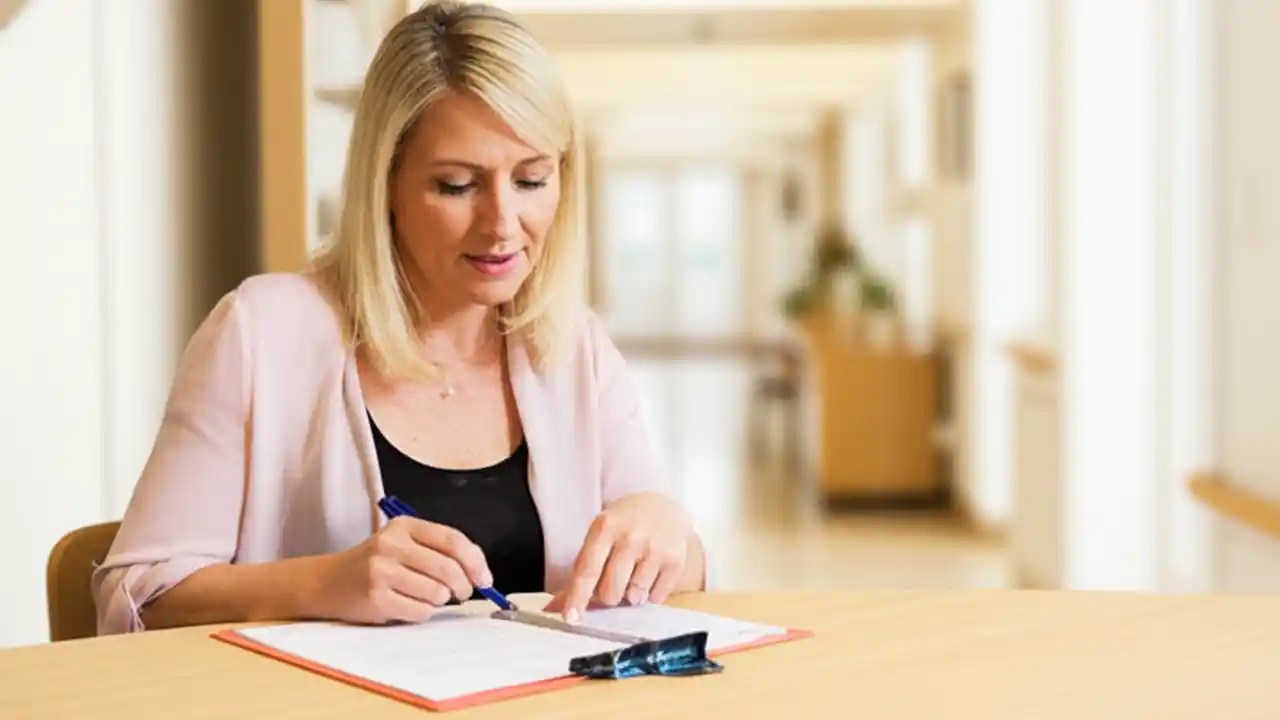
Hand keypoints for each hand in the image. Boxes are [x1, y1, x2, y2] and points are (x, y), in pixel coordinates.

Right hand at [312, 517, 491, 624]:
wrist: (328, 582)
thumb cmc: (376, 564)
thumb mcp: (403, 544)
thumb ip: (438, 551)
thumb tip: (479, 573)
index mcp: (404, 526)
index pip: (452, 540)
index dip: (475, 561)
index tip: (485, 578)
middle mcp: (391, 545)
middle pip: (448, 568)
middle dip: (463, 585)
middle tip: (462, 592)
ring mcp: (381, 571)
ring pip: (437, 593)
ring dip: (439, 600)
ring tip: (424, 596)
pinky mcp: (376, 598)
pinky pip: (420, 612)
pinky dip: (422, 613)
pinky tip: (408, 605)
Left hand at [546, 493, 694, 621]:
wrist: (664, 507)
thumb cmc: (624, 526)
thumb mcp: (600, 536)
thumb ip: (580, 572)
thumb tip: (553, 609)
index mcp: (605, 527)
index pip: (588, 570)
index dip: (578, 597)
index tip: (571, 618)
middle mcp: (631, 536)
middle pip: (610, 592)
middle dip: (608, 596)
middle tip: (614, 582)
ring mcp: (656, 548)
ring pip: (633, 598)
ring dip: (631, 596)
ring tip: (634, 575)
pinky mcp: (676, 561)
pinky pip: (655, 598)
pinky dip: (650, 595)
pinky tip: (651, 575)